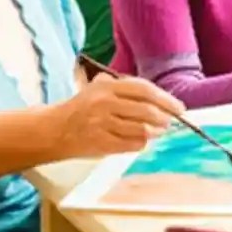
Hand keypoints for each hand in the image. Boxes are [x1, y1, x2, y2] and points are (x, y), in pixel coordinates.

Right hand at [50, 74, 183, 158]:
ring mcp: (102, 125)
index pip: (144, 90)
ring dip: (155, 132)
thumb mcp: (98, 88)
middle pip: (147, 111)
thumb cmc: (81, 108)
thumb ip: (125, 89)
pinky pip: (131, 145)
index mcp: (106, 86)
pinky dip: (141, 143)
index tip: (179, 107)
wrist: (51, 130)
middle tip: (170, 121)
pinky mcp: (100, 144)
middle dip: (165, 118)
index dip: (166, 99)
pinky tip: (142, 140)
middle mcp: (104, 104)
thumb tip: (162, 99)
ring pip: (141, 130)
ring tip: (159, 131)